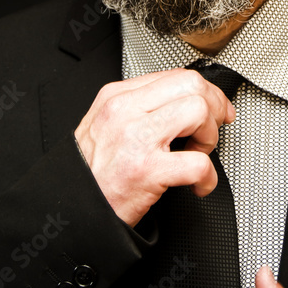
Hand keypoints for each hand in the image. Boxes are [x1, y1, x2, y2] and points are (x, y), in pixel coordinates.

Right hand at [74, 68, 234, 226]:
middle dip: (214, 107)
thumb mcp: (105, 126)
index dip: (206, 92)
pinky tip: (198, 184)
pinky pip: (198, 163)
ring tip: (197, 155)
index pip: (175, 76)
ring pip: (198, 112)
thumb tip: (180, 101)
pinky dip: (208, 178)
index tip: (215, 109)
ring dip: (209, 137)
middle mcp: (125, 112)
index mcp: (116, 97)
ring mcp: (136, 139)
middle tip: (212, 129)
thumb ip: (139, 107)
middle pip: (191, 85)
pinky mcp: (147, 171)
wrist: (72, 211)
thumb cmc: (91, 174)